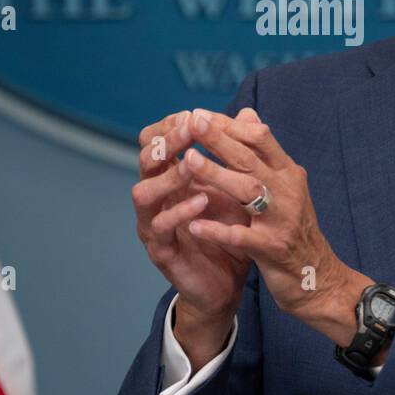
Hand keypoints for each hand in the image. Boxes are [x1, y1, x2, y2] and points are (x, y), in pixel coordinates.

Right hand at [131, 110, 255, 336]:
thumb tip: (250, 114)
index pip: (156, 142)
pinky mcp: (161, 251)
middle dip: (166, 142)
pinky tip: (201, 202)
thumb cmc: (227, 230)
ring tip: (193, 164)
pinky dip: (179, 213)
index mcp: (170, 178)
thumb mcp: (236, 188)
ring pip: (143, 193)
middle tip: (188, 129)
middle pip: (145, 161)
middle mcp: (157, 197)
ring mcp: (153, 224)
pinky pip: (160, 228)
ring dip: (168, 175)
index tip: (192, 114)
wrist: (227, 281)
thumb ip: (237, 154)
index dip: (170, 126)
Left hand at [181, 109, 373, 347]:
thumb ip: (264, 153)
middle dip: (219, 139)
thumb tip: (248, 114)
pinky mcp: (273, 248)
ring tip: (187, 162)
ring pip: (247, 190)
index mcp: (288, 173)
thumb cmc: (293, 229)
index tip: (199, 114)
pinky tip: (194, 225)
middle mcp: (288, 190)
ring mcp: (282, 219)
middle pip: (250, 158)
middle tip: (191, 122)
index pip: (259, 138)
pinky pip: (242, 237)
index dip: (229, 125)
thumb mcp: (285, 187)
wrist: (318, 278)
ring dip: (216, 174)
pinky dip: (218, 230)